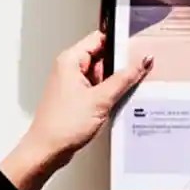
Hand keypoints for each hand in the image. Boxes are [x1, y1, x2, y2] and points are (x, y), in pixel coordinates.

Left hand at [0, 31, 152, 189]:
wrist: (47, 152)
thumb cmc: (61, 126)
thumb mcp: (101, 99)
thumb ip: (125, 78)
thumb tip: (142, 61)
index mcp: (71, 60)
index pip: (100, 37)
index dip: (120, 40)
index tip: (138, 45)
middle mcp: (70, 69)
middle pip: (103, 56)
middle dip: (121, 64)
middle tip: (137, 70)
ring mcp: (73, 84)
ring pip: (102, 73)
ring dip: (116, 81)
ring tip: (126, 90)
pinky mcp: (77, 98)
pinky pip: (99, 87)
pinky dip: (110, 93)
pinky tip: (117, 101)